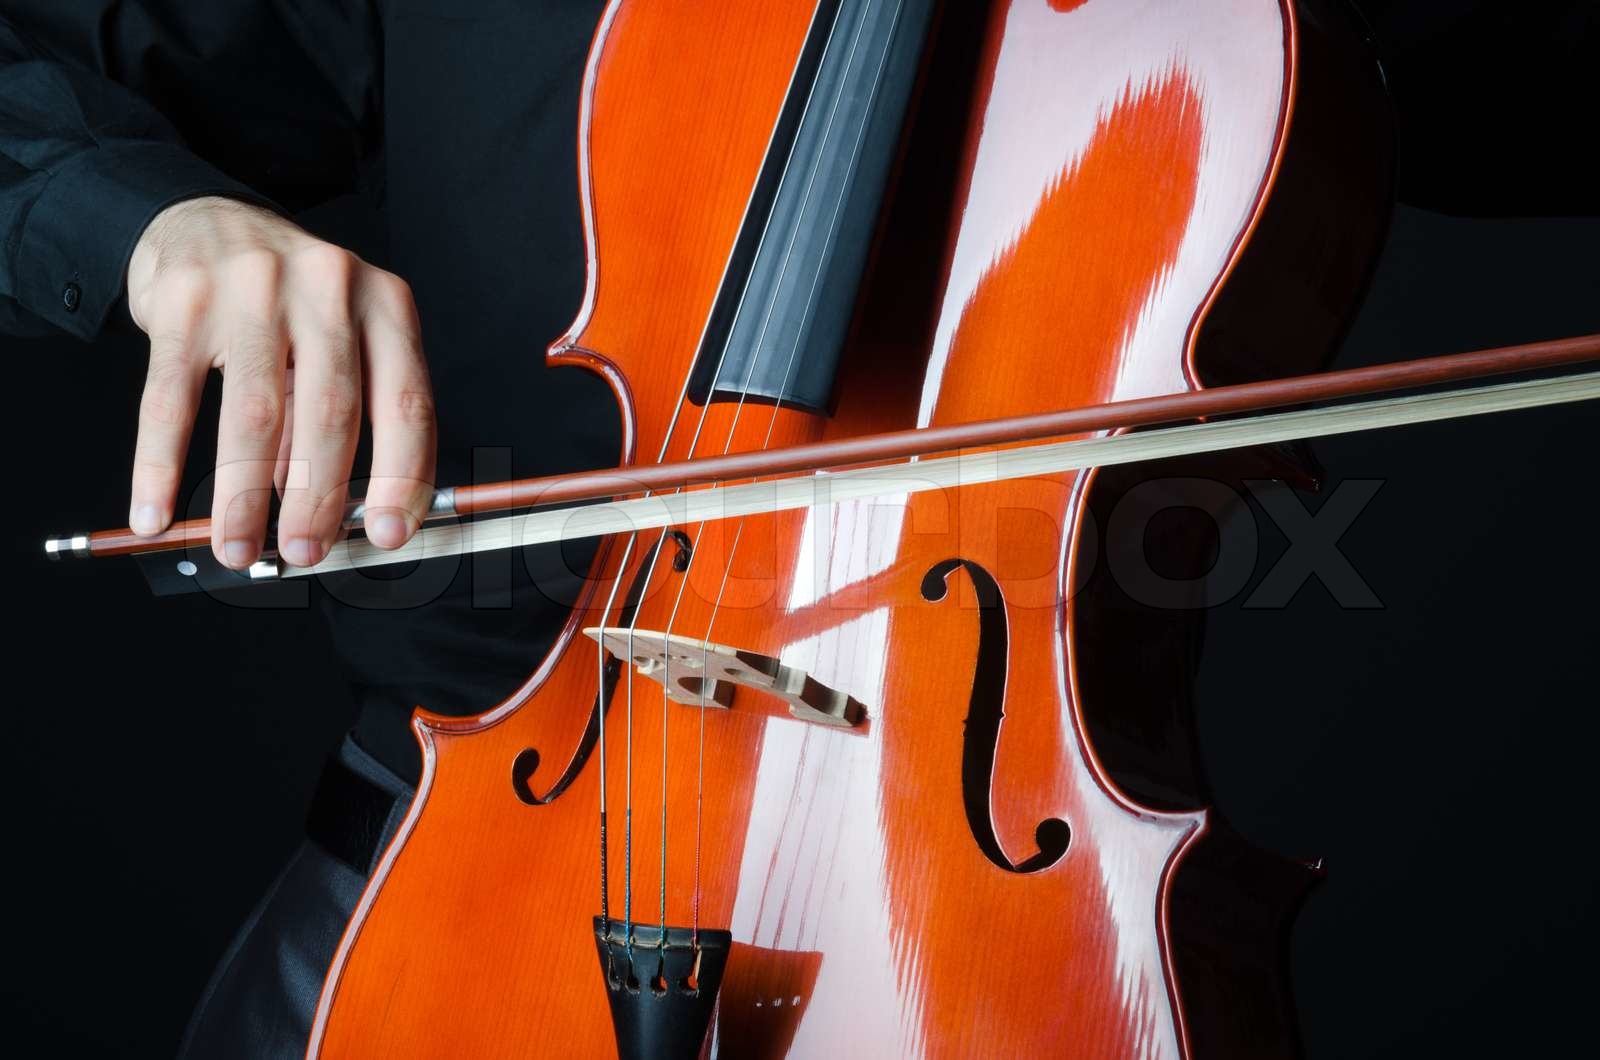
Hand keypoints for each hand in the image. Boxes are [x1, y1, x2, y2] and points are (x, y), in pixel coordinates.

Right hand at [125, 197, 435, 568]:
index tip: (389, 535)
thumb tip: (326, 517)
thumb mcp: (334, 348)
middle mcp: (328, 289)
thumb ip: (336, 423)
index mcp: (385, 305)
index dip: (402, 477)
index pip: (407, 403)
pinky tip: (156, 511)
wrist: (207, 221)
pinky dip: (160, 464)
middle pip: (333, 412)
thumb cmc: (289, 304)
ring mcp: (254, 288)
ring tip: (235, 548)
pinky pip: (169, 398)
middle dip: (320, 498)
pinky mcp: (184, 301)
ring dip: (243, 496)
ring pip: (254, 413)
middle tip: (305, 552)